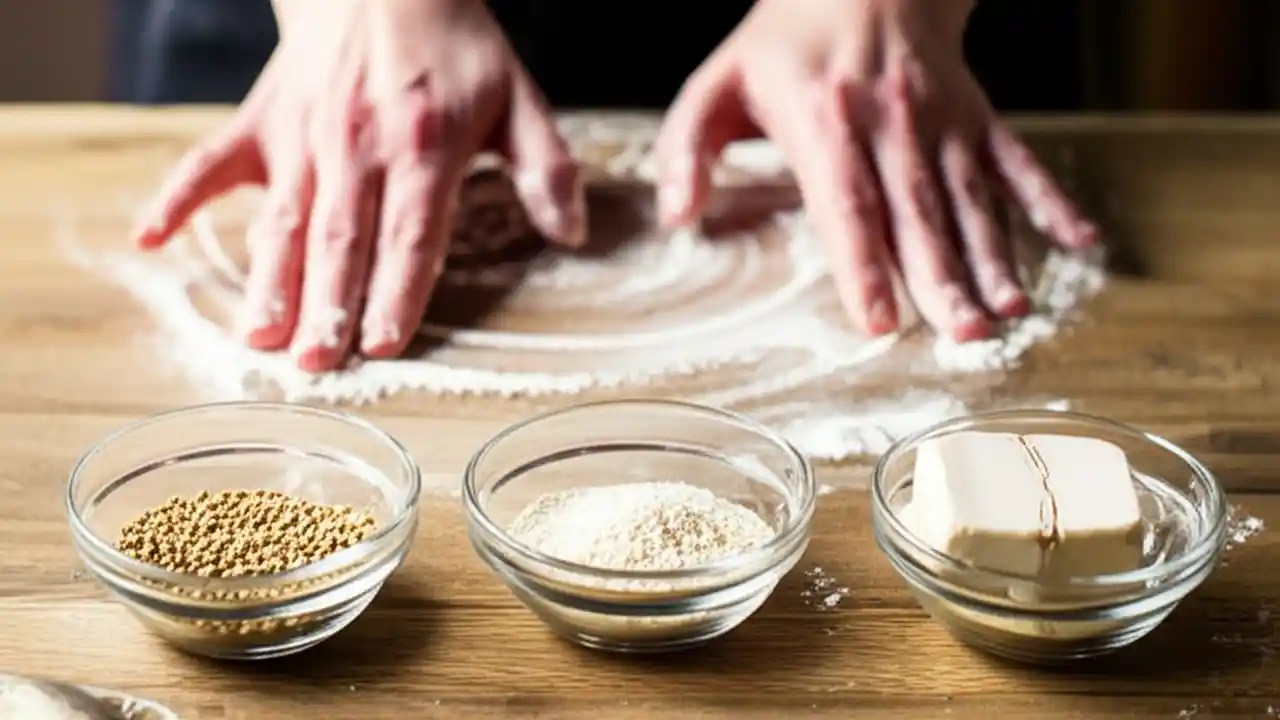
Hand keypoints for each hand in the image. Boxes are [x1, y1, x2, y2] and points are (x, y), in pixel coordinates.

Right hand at [133, 0, 582, 371]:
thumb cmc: (453, 47)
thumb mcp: (518, 98)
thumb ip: (547, 167)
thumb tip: (574, 234)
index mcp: (425, 147)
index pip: (411, 234)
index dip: (398, 291)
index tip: (385, 345)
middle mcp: (358, 147)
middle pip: (341, 239)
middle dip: (327, 306)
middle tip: (315, 364)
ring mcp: (302, 135)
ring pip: (282, 218)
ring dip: (268, 279)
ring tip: (258, 336)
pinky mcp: (260, 121)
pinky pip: (209, 161)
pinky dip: (178, 197)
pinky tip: (152, 238)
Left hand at [656, 0, 1096, 341]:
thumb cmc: (783, 43)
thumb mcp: (717, 82)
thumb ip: (686, 147)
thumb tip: (679, 215)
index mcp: (823, 120)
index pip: (846, 203)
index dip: (864, 264)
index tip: (879, 320)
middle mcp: (889, 123)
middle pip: (918, 211)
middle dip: (942, 276)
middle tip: (964, 334)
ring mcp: (941, 120)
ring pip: (971, 197)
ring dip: (994, 256)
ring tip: (1010, 311)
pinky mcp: (977, 115)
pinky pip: (1017, 161)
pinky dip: (1050, 200)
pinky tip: (1080, 241)